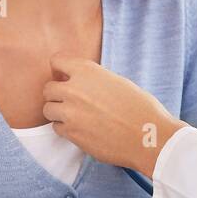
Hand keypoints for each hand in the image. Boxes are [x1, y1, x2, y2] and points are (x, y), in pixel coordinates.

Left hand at [43, 54, 187, 177]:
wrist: (148, 136)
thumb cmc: (141, 108)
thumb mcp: (118, 82)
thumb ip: (94, 80)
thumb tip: (80, 83)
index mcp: (87, 71)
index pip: (57, 61)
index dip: (60, 70)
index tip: (65, 77)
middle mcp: (74, 90)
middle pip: (48, 88)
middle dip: (57, 94)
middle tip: (71, 101)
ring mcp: (70, 113)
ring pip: (48, 109)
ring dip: (58, 112)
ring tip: (76, 116)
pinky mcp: (71, 134)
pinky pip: (56, 128)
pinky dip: (66, 128)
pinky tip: (82, 129)